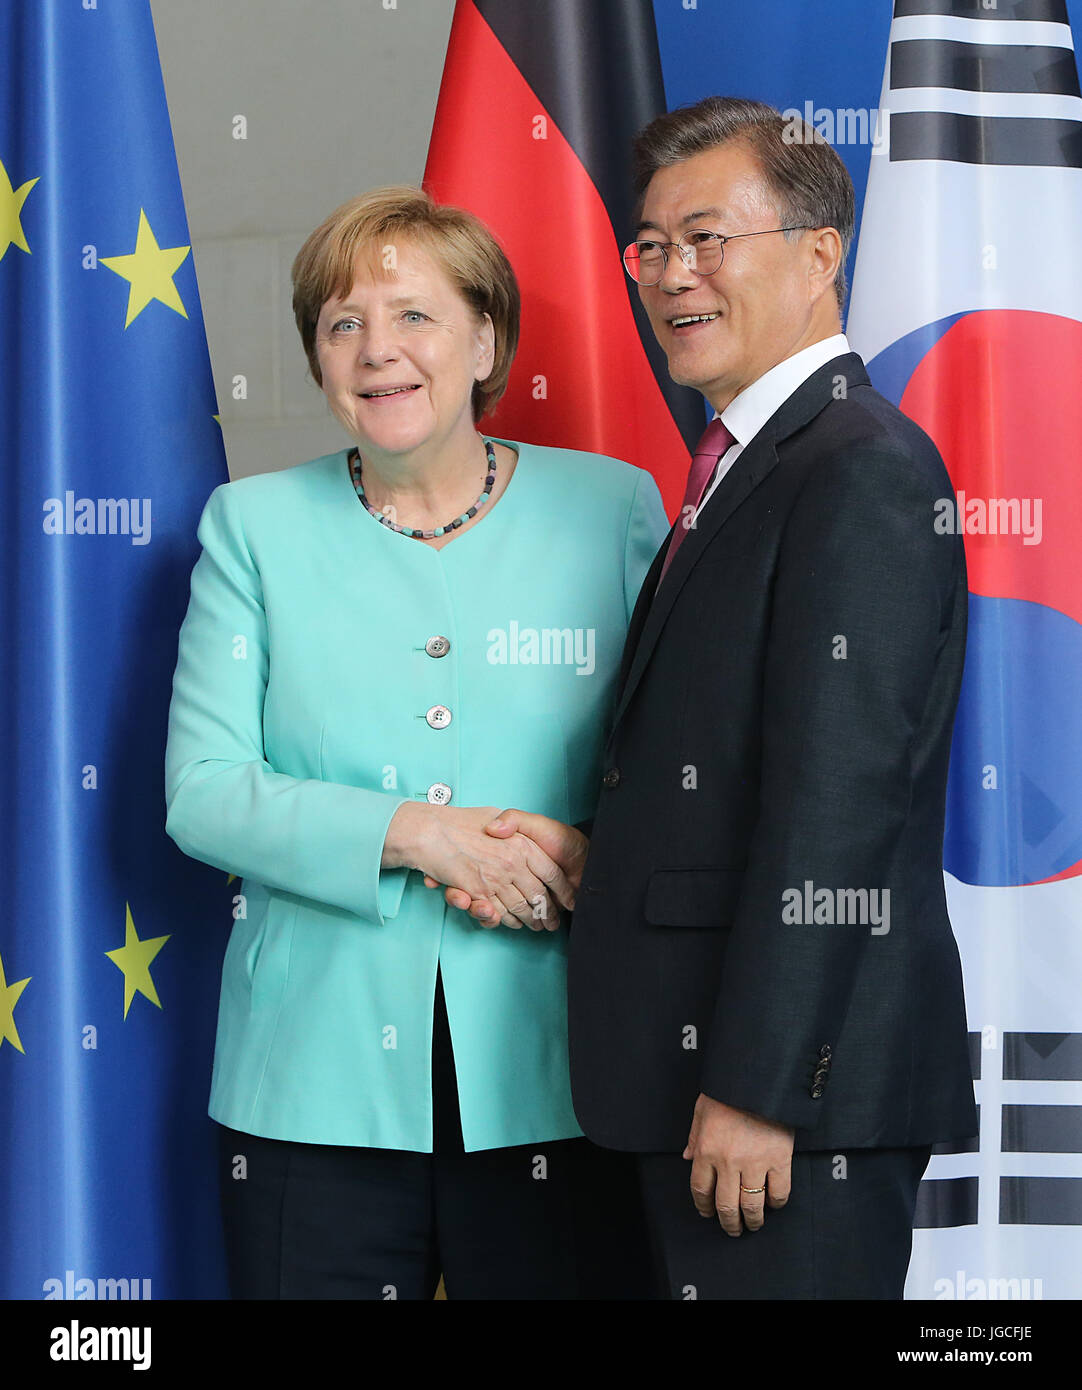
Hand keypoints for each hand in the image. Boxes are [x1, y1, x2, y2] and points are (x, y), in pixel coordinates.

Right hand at [386, 803, 573, 930]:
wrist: (426, 832)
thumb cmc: (461, 823)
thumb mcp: (493, 813)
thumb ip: (513, 820)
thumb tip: (512, 831)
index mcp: (522, 843)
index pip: (551, 872)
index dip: (563, 889)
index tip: (570, 901)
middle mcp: (511, 862)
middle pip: (539, 896)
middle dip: (548, 914)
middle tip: (553, 924)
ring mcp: (494, 878)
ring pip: (519, 908)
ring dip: (530, 921)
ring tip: (537, 927)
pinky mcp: (478, 892)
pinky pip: (496, 912)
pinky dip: (503, 920)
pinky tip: (508, 921)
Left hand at [683, 1093, 793, 1235]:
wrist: (760, 1077)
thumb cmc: (728, 1090)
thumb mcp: (702, 1109)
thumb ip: (693, 1136)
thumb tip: (686, 1158)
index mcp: (706, 1149)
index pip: (700, 1189)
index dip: (703, 1206)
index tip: (707, 1213)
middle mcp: (728, 1161)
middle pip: (726, 1205)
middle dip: (728, 1223)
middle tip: (732, 1228)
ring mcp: (755, 1162)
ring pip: (751, 1205)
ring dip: (752, 1221)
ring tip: (753, 1224)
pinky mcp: (780, 1160)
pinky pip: (779, 1192)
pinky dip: (776, 1203)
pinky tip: (772, 1203)